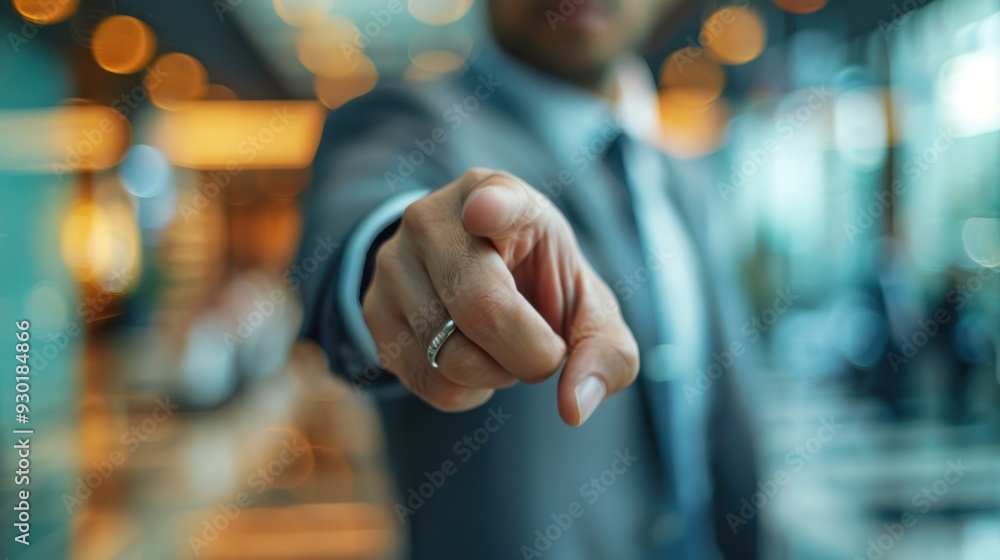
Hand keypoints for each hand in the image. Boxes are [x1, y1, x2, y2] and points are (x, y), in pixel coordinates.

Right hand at [362, 168, 638, 425]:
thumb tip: (574, 406)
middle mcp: (432, 221)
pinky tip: (473, 358)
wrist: (471, 278)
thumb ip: (605, 349)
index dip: (492, 207)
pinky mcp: (372, 315)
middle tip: (547, 350)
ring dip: (499, 374)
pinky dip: (470, 391)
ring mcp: (393, 266)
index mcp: (497, 195)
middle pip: (483, 308)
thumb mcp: (584, 301)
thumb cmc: (536, 282)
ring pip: (454, 357)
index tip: (487, 209)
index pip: (493, 198)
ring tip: (502, 345)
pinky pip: (432, 384)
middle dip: (533, 354)